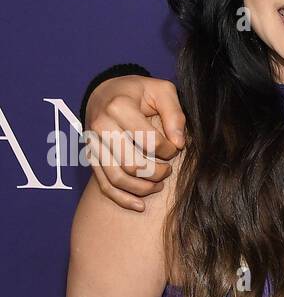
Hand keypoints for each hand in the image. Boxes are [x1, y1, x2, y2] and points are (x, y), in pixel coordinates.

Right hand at [83, 74, 185, 211]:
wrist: (105, 92)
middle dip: (157, 172)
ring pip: (118, 178)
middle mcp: (101, 126)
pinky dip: (122, 199)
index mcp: (118, 107)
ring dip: (143, 188)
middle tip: (168, 169)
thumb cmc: (138, 92)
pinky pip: (104, 184)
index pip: (149, 141)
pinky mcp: (91, 157)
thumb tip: (179, 143)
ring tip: (158, 185)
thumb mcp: (161, 90)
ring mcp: (93, 144)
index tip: (176, 148)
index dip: (169, 150)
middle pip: (133, 164)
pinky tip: (140, 205)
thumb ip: (174, 114)